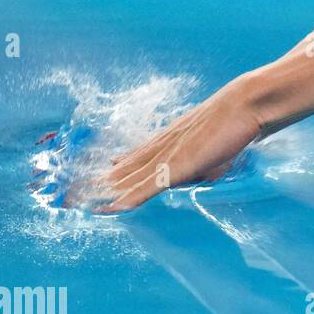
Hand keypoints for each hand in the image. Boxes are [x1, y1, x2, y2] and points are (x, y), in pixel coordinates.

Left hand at [84, 75, 265, 212]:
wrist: (245, 105)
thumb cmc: (237, 123)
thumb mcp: (217, 147)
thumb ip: (205, 162)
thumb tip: (207, 172)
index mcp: (167, 142)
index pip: (132, 160)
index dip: (111, 170)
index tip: (93, 178)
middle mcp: (160, 148)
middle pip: (119, 171)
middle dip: (94, 185)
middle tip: (68, 196)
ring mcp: (166, 157)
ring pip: (124, 180)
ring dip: (99, 194)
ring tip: (74, 204)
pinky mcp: (176, 167)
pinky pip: (145, 187)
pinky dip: (126, 199)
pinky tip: (109, 209)